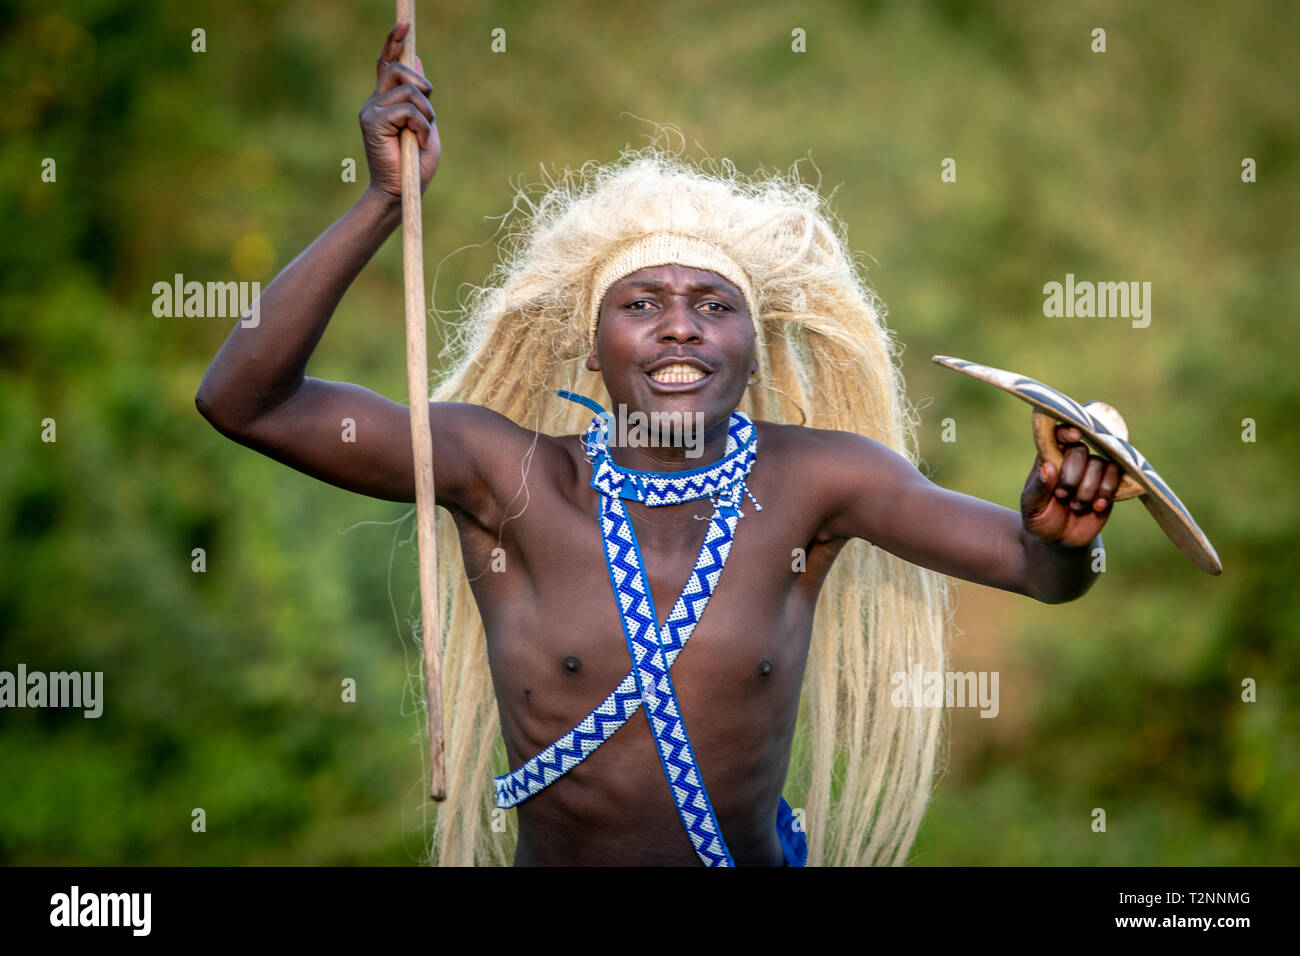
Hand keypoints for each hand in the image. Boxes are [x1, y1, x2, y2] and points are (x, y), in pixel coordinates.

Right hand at [359, 20, 439, 202]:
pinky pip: (406, 109)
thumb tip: (418, 59)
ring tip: (421, 135)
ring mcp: (371, 110)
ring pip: (407, 89)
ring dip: (425, 112)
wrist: (402, 193)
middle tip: (428, 115)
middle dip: (423, 86)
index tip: (404, 25)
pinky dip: (420, 126)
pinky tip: (416, 142)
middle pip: (399, 69)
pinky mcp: (371, 122)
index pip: (387, 62)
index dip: (394, 42)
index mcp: (387, 101)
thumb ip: (420, 96)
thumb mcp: (425, 124)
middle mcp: (375, 101)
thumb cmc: (416, 166)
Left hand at [1021, 424, 1123, 548]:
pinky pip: (1117, 476)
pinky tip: (1097, 507)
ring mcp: (1092, 471)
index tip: (1074, 436)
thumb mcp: (1031, 508)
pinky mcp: (1109, 485)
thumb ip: (1038, 489)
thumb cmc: (1041, 519)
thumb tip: (1048, 468)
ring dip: (1089, 488)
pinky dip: (1107, 492)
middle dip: (1073, 476)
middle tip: (1062, 495)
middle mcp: (1072, 460)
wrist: (1060, 539)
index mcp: (1050, 458)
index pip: (1058, 435)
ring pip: (1100, 464)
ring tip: (1076, 505)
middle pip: (1081, 451)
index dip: (1067, 431)